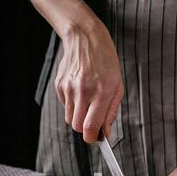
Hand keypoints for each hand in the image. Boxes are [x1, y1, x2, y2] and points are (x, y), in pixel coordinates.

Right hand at [55, 21, 123, 142]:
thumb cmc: (106, 62)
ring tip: (87, 102)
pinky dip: (73, 105)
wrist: (85, 37)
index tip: (95, 139)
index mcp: (101, 92)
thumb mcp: (117, 86)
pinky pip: (65, 106)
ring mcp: (69, 88)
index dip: (92, 138)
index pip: (90, 127)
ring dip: (79, 117)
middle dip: (85, 129)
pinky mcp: (59, 85)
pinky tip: (80, 90)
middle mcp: (83, 91)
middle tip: (93, 121)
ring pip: (70, 119)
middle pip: (77, 127)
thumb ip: (110, 112)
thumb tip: (105, 134)